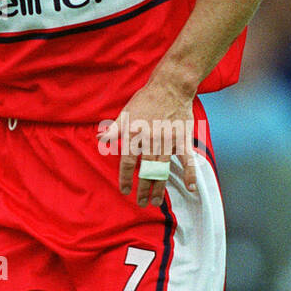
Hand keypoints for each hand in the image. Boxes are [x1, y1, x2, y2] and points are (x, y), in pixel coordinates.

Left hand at [110, 75, 196, 207]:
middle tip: (141, 203)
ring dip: (160, 187)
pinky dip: (190, 173)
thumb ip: (113, 129)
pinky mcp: (183, 139)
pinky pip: (187, 159)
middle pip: (146, 171)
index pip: (129, 163)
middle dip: (143, 189)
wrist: (170, 87)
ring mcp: (168, 142)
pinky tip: (190, 187)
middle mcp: (151, 141)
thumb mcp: (125, 112)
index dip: (126, 179)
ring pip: (163, 169)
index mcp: (136, 136)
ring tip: (156, 201)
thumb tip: (100, 139)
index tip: (125, 190)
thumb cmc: (146, 99)